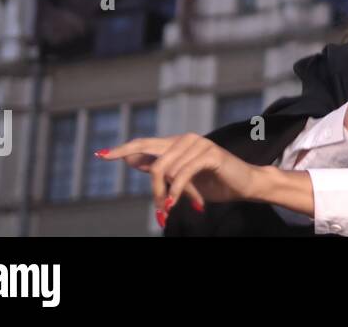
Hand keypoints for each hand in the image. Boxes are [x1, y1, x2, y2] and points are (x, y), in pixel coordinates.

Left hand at [97, 134, 261, 225]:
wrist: (245, 184)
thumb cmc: (215, 182)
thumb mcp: (182, 178)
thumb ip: (160, 168)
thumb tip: (132, 160)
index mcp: (177, 143)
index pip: (144, 143)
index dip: (123, 149)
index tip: (101, 154)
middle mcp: (186, 139)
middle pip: (152, 158)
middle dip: (152, 186)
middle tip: (159, 209)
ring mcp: (198, 144)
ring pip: (166, 170)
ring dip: (166, 194)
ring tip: (172, 209)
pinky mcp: (209, 154)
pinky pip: (183, 174)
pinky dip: (177, 191)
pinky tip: (175, 202)